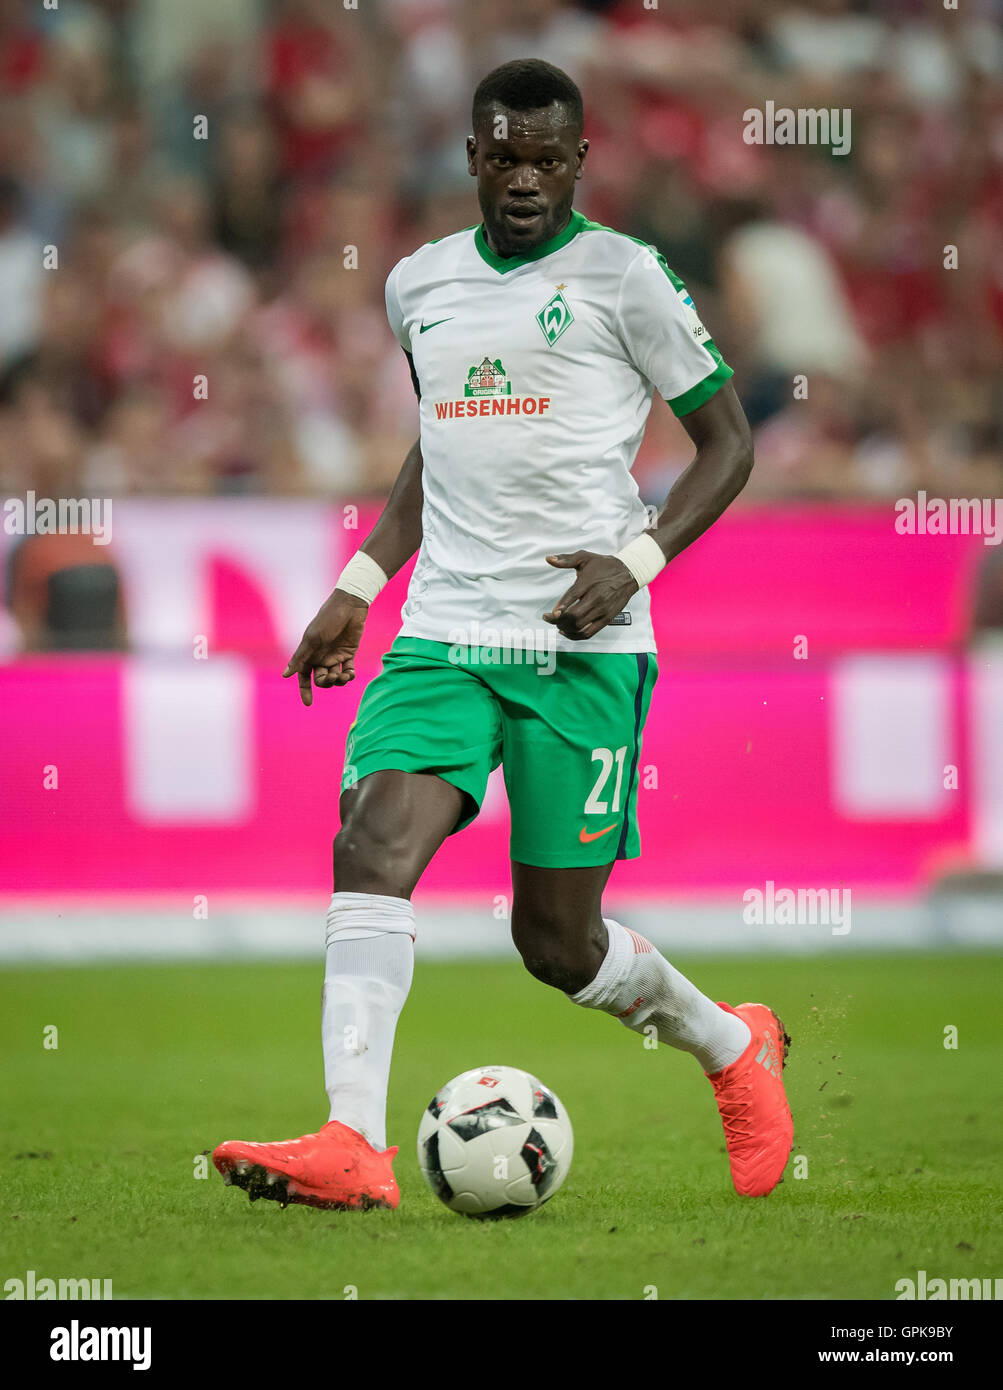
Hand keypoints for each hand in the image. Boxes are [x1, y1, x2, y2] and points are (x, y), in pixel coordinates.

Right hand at [282, 589, 367, 705]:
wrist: (349, 606)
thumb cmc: (328, 620)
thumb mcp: (313, 639)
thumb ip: (300, 658)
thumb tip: (285, 675)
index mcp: (309, 653)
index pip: (304, 676)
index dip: (305, 690)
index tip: (308, 703)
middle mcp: (320, 656)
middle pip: (321, 680)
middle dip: (326, 683)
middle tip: (332, 676)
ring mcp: (335, 656)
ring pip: (335, 677)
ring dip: (339, 681)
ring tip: (344, 675)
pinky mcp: (348, 654)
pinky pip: (347, 671)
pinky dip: (349, 675)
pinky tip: (350, 673)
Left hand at [542, 550, 639, 640]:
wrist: (628, 573)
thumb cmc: (605, 566)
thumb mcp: (585, 558)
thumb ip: (566, 559)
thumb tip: (549, 559)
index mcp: (588, 583)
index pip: (572, 597)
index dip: (560, 607)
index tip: (550, 614)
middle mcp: (596, 598)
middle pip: (574, 616)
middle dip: (558, 620)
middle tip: (549, 618)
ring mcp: (602, 610)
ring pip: (580, 626)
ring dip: (565, 628)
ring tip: (557, 624)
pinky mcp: (607, 619)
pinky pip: (589, 633)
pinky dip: (576, 636)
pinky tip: (567, 632)